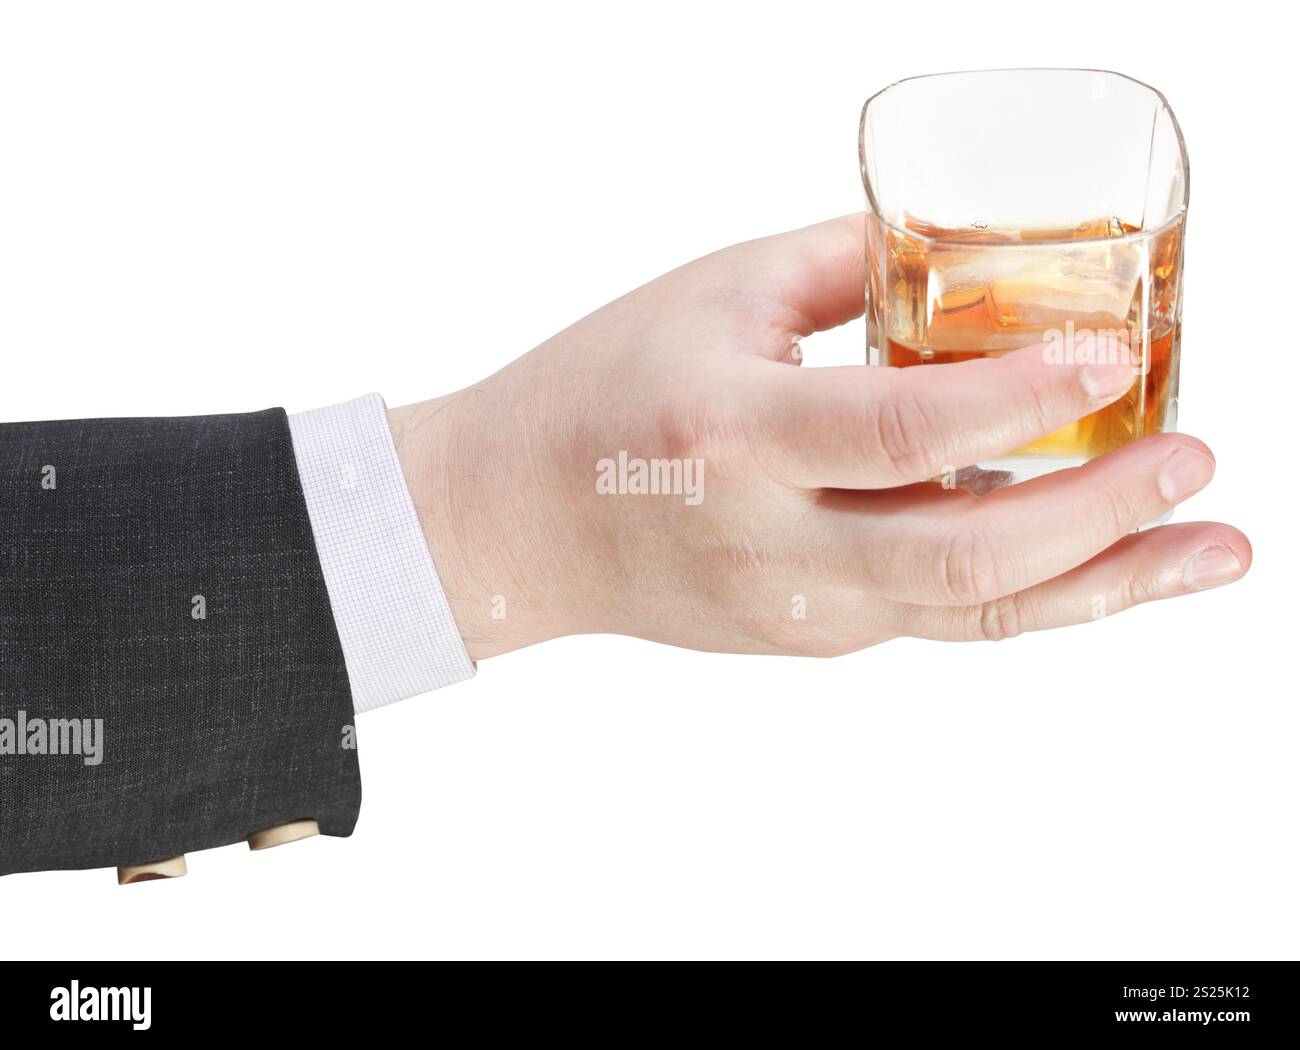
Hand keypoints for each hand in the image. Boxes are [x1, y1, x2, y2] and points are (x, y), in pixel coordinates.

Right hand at [387, 214, 1250, 659]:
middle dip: (1101, 516)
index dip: (1020, 395)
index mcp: (735, 438)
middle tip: (1194, 464)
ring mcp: (796, 609)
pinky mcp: (812, 637)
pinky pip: (940, 614)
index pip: (902, 429)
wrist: (514, 521)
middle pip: (965, 557)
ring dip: (1102, 583)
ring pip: (972, 612)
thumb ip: (847, 271)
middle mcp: (771, 544)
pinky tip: (1099, 553)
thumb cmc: (598, 396)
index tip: (1117, 353)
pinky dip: (1032, 584)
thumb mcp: (712, 296)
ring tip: (1206, 550)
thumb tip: (966, 260)